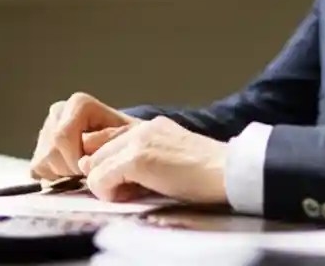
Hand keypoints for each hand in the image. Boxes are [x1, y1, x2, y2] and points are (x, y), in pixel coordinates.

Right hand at [30, 92, 138, 179]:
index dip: (75, 159)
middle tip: (88, 174)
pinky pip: (36, 169)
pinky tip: (71, 173)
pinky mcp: (39, 146)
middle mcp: (58, 111)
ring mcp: (46, 128)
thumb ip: (109, 145)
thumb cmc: (127, 140)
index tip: (92, 169)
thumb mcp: (129, 139)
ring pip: (42, 161)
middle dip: (70, 169)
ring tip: (82, 172)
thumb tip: (84, 162)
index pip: (62, 136)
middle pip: (51, 151)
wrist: (122, 143)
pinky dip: (53, 178)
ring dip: (62, 174)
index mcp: (79, 104)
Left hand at [78, 116, 228, 204]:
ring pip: (94, 165)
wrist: (230, 172)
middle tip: (132, 190)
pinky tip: (134, 196)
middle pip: (96, 152)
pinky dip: (109, 193)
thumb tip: (100, 168)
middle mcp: (140, 128)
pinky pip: (100, 179)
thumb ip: (139, 158)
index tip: (125, 182)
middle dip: (105, 174)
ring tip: (135, 193)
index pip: (106, 140)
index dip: (108, 164)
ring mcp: (138, 141)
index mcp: (149, 127)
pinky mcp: (137, 158)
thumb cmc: (207, 174)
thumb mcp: (169, 159)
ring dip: (108, 184)